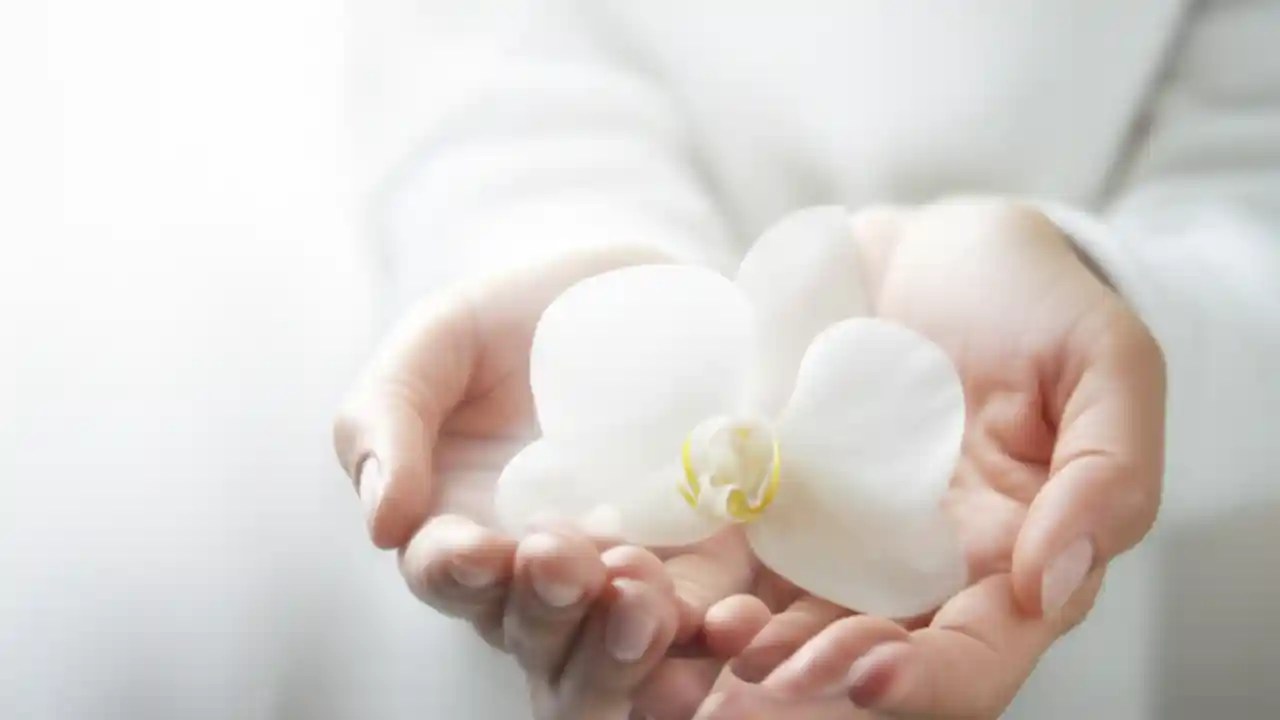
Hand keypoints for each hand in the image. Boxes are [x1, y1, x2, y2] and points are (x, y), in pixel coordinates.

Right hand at [333, 247, 768, 718]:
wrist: (639, 287)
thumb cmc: (519, 319)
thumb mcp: (440, 341)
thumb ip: (386, 417)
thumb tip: (383, 525)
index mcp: (460, 527)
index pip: (447, 575)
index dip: (458, 572)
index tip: (477, 549)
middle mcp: (536, 569)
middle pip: (531, 627)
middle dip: (549, 608)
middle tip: (572, 565)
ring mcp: (618, 572)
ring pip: (612, 647)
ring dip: (626, 640)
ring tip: (645, 596)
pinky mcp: (699, 563)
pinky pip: (702, 621)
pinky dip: (712, 631)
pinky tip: (730, 619)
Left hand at [700, 199, 1164, 717]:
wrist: (925, 241)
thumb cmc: (1030, 296)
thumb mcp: (1103, 358)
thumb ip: (1108, 469)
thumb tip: (1052, 579)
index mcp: (1009, 558)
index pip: (977, 654)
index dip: (931, 681)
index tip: (868, 675)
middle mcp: (914, 568)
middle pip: (865, 656)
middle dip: (813, 675)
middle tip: (757, 670)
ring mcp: (830, 536)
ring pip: (783, 619)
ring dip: (739, 644)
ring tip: (695, 635)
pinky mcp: (764, 494)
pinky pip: (723, 549)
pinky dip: (689, 575)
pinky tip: (647, 576)